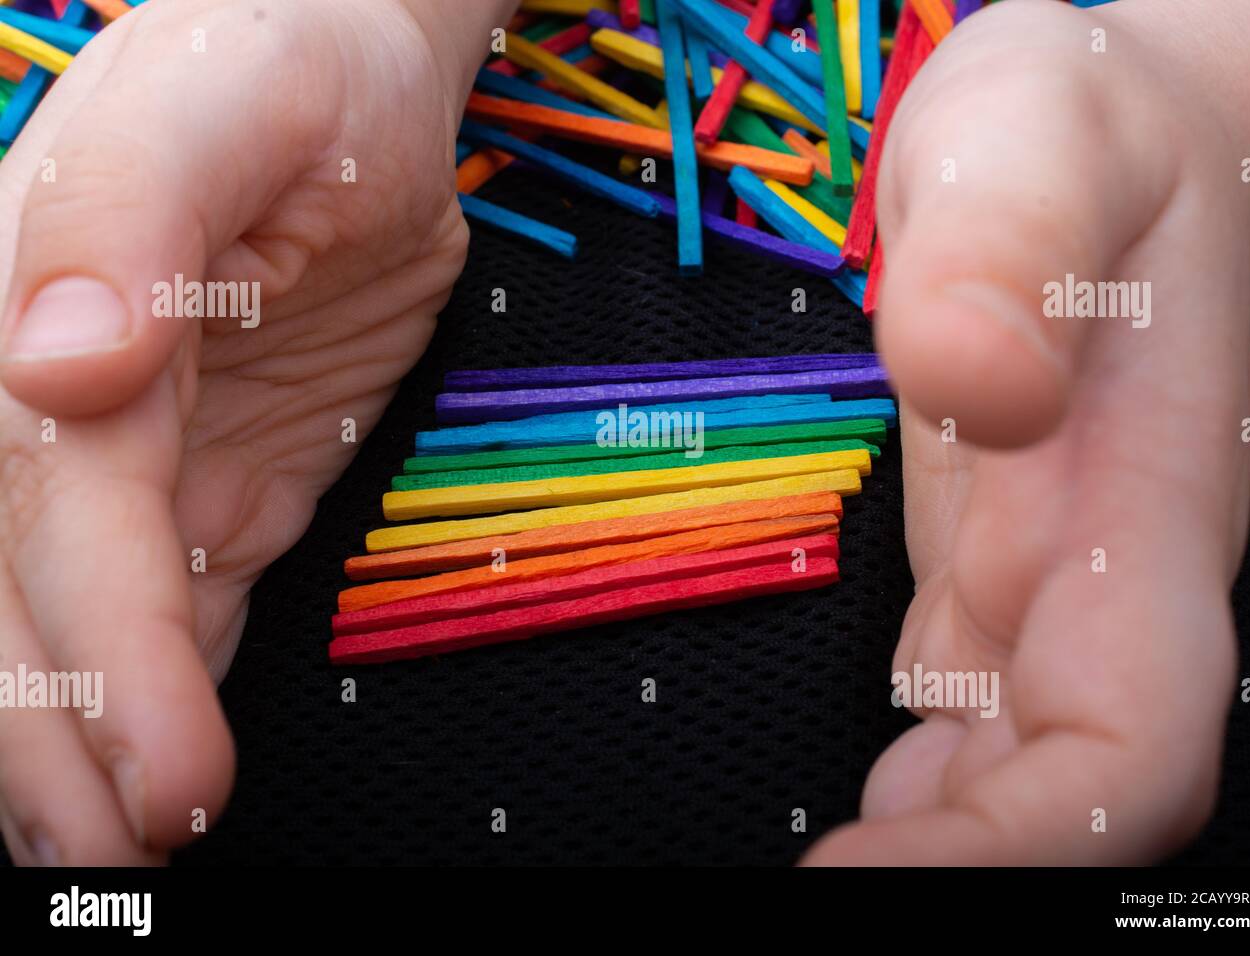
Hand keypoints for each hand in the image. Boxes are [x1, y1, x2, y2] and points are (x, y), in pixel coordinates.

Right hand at [0, 0, 502, 863]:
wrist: (343, 77)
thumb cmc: (282, 67)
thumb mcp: (219, 103)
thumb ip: (132, 217)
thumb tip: (64, 367)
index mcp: (32, 320)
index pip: (60, 519)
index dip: (103, 656)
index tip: (163, 774)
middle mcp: (63, 405)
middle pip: (38, 598)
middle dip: (73, 742)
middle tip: (139, 854)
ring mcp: (140, 454)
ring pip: (89, 621)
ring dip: (95, 745)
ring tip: (129, 848)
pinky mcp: (212, 479)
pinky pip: (179, 601)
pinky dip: (169, 689)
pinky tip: (165, 758)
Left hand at [806, 0, 1249, 863]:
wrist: (1098, 149)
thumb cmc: (1073, 132)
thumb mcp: (1032, 132)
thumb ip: (1006, 240)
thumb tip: (976, 384)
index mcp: (1136, 501)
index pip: (1128, 742)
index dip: (1022, 844)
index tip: (858, 874)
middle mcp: (1098, 577)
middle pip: (1069, 795)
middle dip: (954, 880)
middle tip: (798, 898)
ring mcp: (1044, 590)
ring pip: (1016, 780)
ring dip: (926, 859)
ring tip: (805, 879)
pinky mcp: (986, 581)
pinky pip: (968, 730)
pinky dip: (918, 806)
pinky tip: (856, 830)